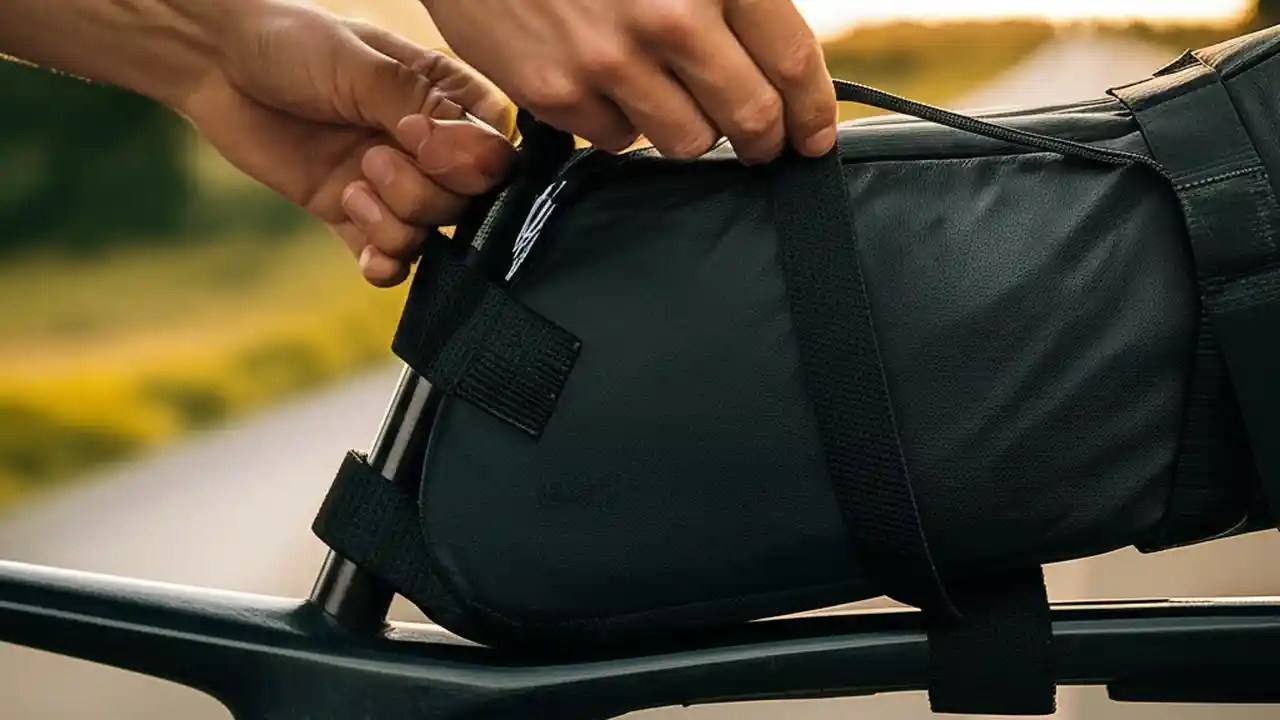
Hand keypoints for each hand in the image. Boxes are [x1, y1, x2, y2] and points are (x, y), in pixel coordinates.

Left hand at [182, 1, 517, 285]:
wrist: (215, 65)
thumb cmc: (290, 44)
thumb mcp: (361, 65)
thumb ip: (422, 108)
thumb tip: (483, 156)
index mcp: (445, 100)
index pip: (496, 152)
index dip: (470, 163)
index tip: (418, 141)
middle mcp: (426, 147)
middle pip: (466, 203)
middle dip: (422, 194)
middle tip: (373, 158)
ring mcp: (391, 184)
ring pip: (429, 234)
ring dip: (394, 223)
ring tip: (352, 186)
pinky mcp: (353, 216)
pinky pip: (390, 261)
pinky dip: (383, 264)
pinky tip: (366, 254)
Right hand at [421, 0, 836, 163]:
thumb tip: (781, 59)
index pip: (792, 63)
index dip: (812, 111)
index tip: (813, 135)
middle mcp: (669, 17)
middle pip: (750, 118)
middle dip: (765, 138)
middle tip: (763, 140)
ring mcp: (610, 60)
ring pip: (688, 141)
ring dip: (692, 127)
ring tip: (674, 96)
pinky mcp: (557, 91)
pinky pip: (617, 139)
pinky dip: (621, 120)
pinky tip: (607, 82)